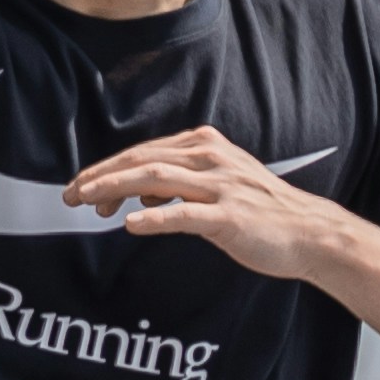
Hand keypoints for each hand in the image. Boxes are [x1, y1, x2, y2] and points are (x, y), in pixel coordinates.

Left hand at [67, 125, 342, 271]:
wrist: (310, 232)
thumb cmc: (263, 213)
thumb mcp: (219, 186)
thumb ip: (180, 184)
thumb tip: (139, 197)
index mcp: (204, 146)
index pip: (144, 152)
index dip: (107, 168)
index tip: (80, 186)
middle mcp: (210, 159)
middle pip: (142, 161)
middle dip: (100, 176)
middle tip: (69, 194)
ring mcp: (221, 187)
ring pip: (156, 180)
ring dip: (115, 189)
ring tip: (86, 203)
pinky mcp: (230, 217)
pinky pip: (184, 215)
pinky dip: (154, 218)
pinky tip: (129, 225)